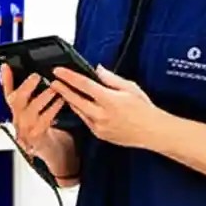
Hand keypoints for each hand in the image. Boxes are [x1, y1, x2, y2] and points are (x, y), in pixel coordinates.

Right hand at [0, 64, 65, 155]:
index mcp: (17, 112)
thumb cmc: (48, 130)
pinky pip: (43, 121)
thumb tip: (41, 74)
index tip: (6, 66)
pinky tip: (61, 101)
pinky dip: (53, 109)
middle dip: (26, 86)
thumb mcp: (39, 111)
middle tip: (36, 76)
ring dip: (43, 97)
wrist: (55, 155)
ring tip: (54, 88)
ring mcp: (26, 130)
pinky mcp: (37, 138)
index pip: (7, 93)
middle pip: (15, 101)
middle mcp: (18, 121)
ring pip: (30, 111)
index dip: (5, 79)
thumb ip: (34, 95)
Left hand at [49, 65, 164, 149]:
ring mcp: (99, 126)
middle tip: (53, 81)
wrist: (152, 132)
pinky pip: (85, 120)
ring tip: (62, 90)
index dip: (69, 77)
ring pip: (78, 111)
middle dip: (62, 89)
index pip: (83, 85)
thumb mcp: (130, 87)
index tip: (59, 71)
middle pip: (75, 99)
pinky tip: (78, 104)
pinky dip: (80, 111)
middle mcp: (102, 115)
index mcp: (110, 100)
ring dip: (69, 100)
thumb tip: (97, 70)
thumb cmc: (144, 110)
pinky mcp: (99, 134)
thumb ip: (111, 78)